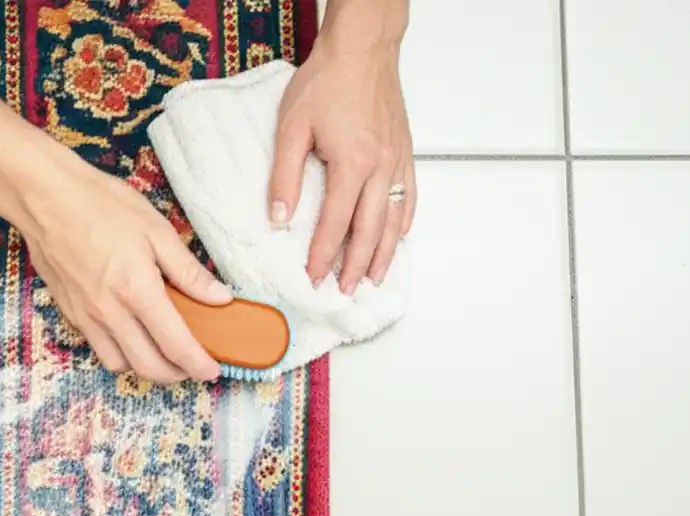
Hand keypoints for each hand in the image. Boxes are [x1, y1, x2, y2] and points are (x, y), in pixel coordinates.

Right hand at [18, 160, 231, 383]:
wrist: (45, 199)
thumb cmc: (101, 205)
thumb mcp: (156, 230)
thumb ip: (189, 270)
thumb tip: (219, 297)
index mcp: (137, 291)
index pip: (176, 346)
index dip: (199, 365)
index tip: (213, 370)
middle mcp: (110, 313)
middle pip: (148, 367)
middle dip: (176, 375)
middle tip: (192, 365)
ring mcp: (86, 316)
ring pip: (120, 364)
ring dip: (145, 367)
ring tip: (162, 351)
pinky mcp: (69, 313)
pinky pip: (98, 347)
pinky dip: (120, 352)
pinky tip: (131, 333)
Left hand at [268, 38, 415, 292]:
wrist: (362, 50)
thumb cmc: (326, 82)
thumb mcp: (291, 128)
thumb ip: (285, 178)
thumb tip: (279, 219)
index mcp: (352, 164)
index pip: (335, 224)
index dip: (323, 256)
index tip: (313, 277)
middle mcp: (381, 167)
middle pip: (370, 231)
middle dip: (356, 266)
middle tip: (345, 291)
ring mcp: (398, 160)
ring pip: (394, 219)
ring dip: (383, 253)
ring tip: (372, 278)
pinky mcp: (404, 152)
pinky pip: (409, 196)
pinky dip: (403, 223)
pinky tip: (396, 238)